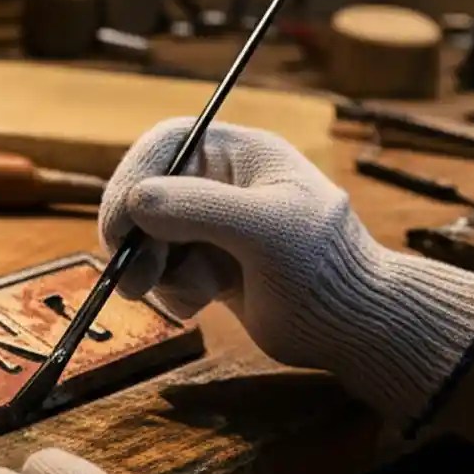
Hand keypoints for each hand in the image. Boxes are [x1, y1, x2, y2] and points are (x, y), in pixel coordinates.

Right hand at [100, 118, 473, 431]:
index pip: (164, 146)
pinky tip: (205, 302)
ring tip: (197, 294)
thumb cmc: (324, 269)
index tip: (120, 228)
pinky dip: (172, 291)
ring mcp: (210, 225)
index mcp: (238, 153)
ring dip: (157, 272)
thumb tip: (136, 202)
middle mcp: (219, 183)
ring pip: (146, 238)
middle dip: (136, 238)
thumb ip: (200, 209)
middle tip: (136, 280)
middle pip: (144, 194)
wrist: (353, 327)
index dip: (132, 180)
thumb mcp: (265, 230)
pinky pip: (161, 271)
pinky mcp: (205, 264)